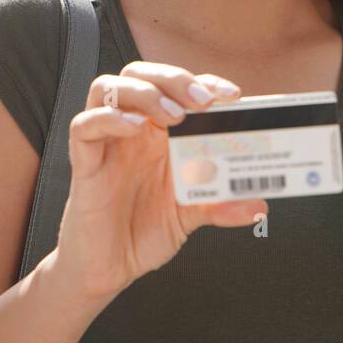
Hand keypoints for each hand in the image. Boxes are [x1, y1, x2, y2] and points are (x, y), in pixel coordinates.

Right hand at [51, 62, 267, 302]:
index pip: (177, 87)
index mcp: (158, 133)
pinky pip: (84, 126)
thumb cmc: (143, 231)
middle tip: (202, 102)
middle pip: (141, 74)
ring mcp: (106, 143)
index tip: (231, 95)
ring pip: (108, 87)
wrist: (109, 269)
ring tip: (172, 115)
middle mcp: (132, 130)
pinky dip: (108, 119)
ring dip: (143, 92)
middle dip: (174, 79)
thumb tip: (258, 204)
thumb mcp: (191, 215)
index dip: (204, 82)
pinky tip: (134, 128)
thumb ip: (221, 205)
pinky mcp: (84, 164)